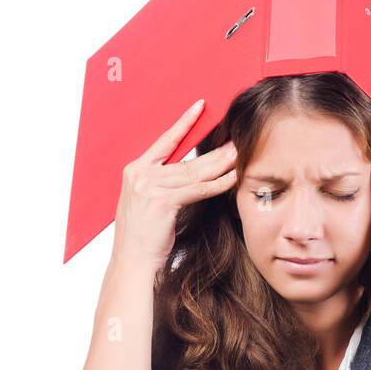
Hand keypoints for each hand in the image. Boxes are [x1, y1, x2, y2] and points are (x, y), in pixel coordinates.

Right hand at [111, 99, 237, 267]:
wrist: (131, 262)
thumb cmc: (141, 238)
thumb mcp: (146, 204)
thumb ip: (162, 185)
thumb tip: (189, 175)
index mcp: (135, 170)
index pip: (164, 141)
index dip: (184, 124)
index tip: (200, 107)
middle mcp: (140, 174)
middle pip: (185, 159)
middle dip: (213, 150)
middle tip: (235, 140)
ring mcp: (150, 187)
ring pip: (194, 173)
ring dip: (220, 165)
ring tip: (239, 154)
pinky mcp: (163, 202)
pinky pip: (197, 190)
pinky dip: (217, 185)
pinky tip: (232, 178)